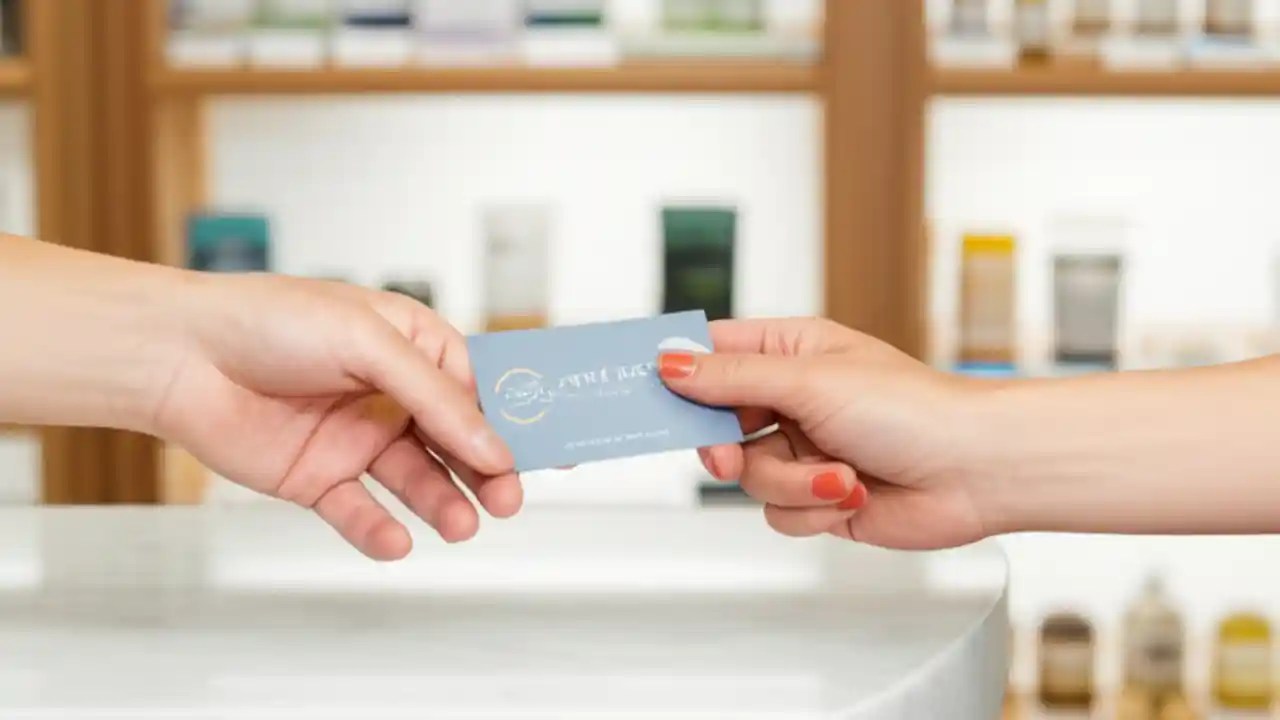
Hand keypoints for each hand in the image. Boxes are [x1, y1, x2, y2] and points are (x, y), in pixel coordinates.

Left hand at [152, 274, 517, 559]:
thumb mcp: (368, 343)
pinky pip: (361, 510)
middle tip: (509, 499)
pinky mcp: (319, 477)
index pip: (478, 387)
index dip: (517, 418)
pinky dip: (380, 529)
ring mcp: (357, 437)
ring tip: (461, 524)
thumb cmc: (271, 322)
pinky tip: (396, 540)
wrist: (178, 357)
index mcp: (410, 346)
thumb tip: (493, 447)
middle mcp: (390, 394)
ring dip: (443, 503)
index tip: (554, 448)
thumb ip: (435, 399)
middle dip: (488, 471)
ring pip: (418, 479)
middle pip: (457, 441)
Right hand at [658, 318, 992, 549]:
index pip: (713, 353)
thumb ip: (731, 379)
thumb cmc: (912, 409)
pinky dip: (812, 507)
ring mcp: (803, 449)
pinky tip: (852, 493)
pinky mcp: (818, 497)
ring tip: (840, 474)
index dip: (678, 371)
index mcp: (790, 352)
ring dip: (792, 482)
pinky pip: (777, 511)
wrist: (975, 472)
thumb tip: (669, 364)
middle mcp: (792, 400)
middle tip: (727, 452)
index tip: (644, 388)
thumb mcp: (808, 382)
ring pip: (746, 476)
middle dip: (726, 444)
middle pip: (715, 421)